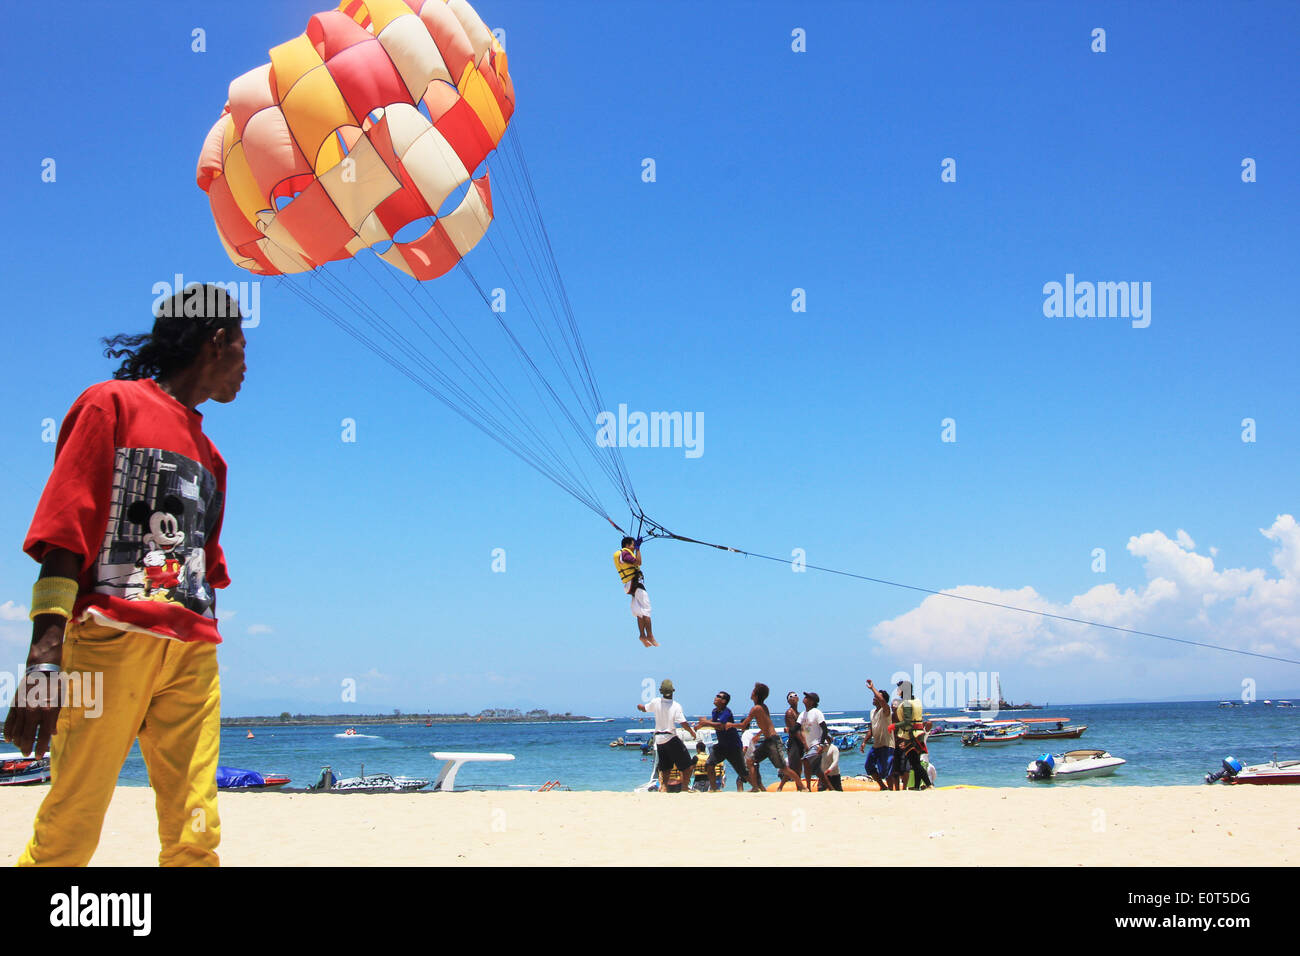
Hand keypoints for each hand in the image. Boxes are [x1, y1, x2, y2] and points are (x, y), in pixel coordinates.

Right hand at [4, 624, 65, 757]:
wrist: (42, 670)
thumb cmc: (56, 686)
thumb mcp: (61, 702)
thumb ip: (56, 719)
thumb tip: (53, 734)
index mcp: (48, 712)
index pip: (43, 736)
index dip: (40, 748)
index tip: (39, 756)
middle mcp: (33, 712)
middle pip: (28, 737)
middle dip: (28, 748)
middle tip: (28, 755)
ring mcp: (22, 709)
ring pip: (17, 732)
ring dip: (19, 742)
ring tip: (22, 748)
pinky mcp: (15, 705)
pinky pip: (9, 722)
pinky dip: (9, 732)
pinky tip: (10, 739)